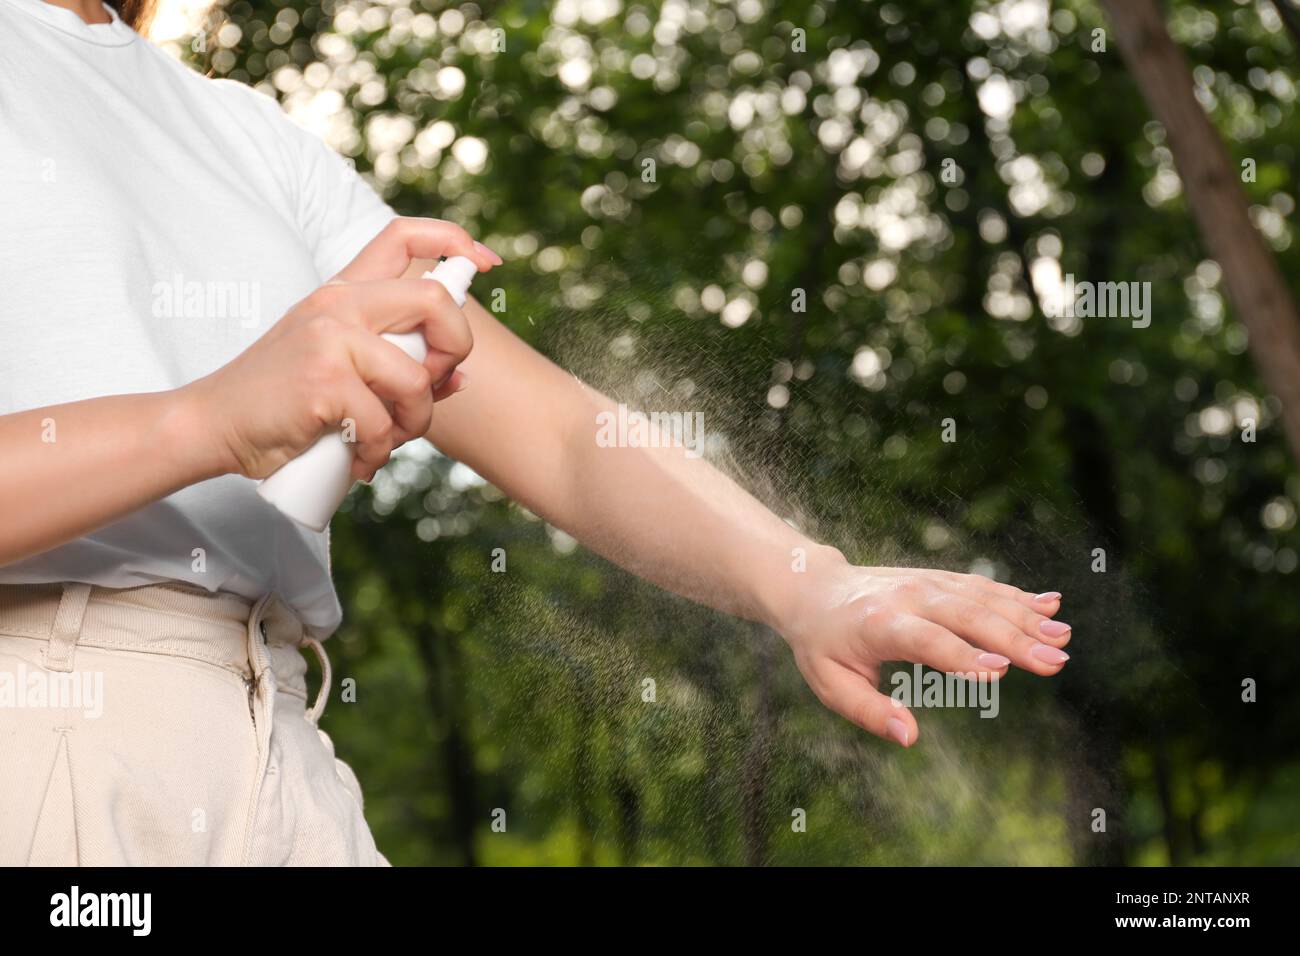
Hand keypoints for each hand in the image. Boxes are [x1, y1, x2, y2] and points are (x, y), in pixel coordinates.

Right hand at [183, 218, 500, 481]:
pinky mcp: (324, 381)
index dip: (453, 240)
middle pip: (435, 299)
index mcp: (344, 293)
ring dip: (412, 425)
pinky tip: (354, 459)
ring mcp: (330, 339)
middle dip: (454, 350)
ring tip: (380, 440)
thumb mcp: (341, 369)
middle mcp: (339, 304)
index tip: (484, 260)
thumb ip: (398, 364)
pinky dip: (376, 453)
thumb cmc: (281, 402)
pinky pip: (383, 424)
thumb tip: (460, 376)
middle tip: (429, 388)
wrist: (213, 426)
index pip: (401, 235)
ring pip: (418, 379)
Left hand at [777, 550, 1069, 746]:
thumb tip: (909, 737)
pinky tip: (1049, 605)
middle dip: (1013, 638)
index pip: (928, 640)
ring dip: (1025, 616)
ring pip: (982, 598)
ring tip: (1062, 636)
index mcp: (880, 625)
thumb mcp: (831, 685)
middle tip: (1056, 661)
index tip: (1001, 670)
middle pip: (966, 616)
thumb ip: (869, 712)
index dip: (963, 655)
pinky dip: (1016, 595)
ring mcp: (926, 583)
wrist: (814, 588)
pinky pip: (982, 586)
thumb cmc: (823, 645)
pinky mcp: (939, 579)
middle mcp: (908, 597)